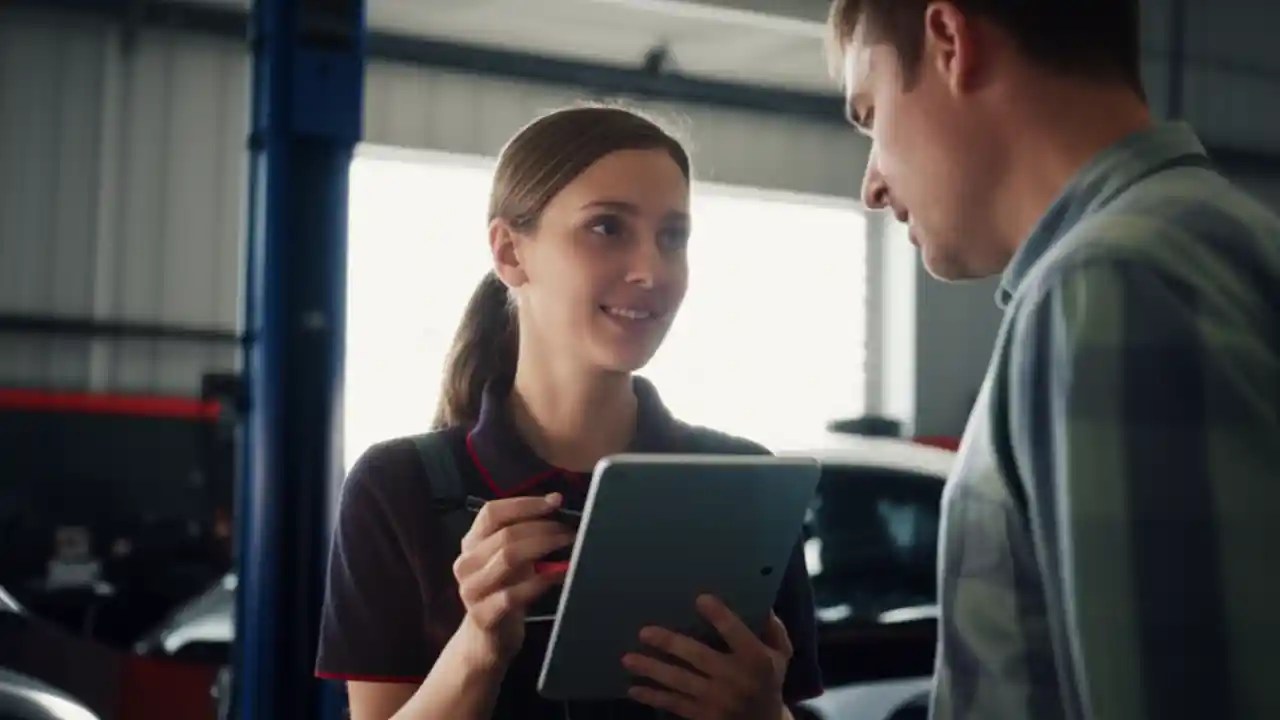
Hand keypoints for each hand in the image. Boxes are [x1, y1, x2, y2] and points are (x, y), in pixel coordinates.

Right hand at [453, 493, 574, 667]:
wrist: (485, 642)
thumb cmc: (502, 593)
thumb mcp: (507, 561)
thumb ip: (522, 536)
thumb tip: (555, 507)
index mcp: (470, 544)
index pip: (492, 513)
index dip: (524, 504)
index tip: (555, 501)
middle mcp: (466, 564)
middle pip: (506, 534)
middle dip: (543, 528)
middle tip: (570, 530)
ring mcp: (471, 590)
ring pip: (509, 558)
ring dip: (544, 547)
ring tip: (569, 546)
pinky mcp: (484, 615)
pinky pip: (515, 593)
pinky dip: (542, 580)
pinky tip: (561, 574)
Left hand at [622, 595, 791, 719]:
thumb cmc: (769, 681)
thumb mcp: (781, 655)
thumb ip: (773, 629)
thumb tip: (761, 602)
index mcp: (756, 659)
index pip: (737, 634)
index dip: (720, 617)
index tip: (700, 598)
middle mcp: (735, 679)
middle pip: (699, 658)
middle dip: (671, 644)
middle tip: (644, 632)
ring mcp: (717, 700)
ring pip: (680, 682)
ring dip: (652, 670)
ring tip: (627, 659)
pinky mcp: (703, 716)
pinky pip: (674, 705)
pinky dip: (653, 697)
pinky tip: (633, 688)